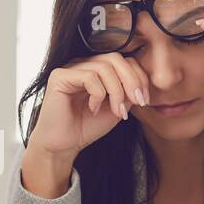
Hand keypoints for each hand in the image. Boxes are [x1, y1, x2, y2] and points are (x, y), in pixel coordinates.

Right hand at [21, 52, 149, 197]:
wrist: (63, 145)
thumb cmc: (86, 127)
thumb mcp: (117, 107)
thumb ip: (128, 91)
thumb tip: (142, 81)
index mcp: (96, 69)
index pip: (123, 60)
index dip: (139, 77)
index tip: (144, 100)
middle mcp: (83, 64)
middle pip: (116, 58)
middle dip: (132, 81)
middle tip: (138, 102)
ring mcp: (70, 68)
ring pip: (104, 67)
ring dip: (117, 91)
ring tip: (116, 111)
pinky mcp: (59, 77)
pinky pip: (89, 77)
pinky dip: (98, 95)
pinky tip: (93, 109)